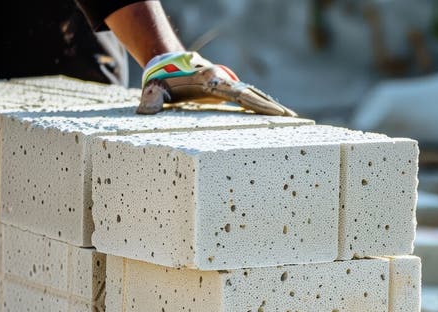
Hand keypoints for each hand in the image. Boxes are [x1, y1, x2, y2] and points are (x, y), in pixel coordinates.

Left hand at [137, 51, 294, 115]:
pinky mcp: (229, 90)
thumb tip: (145, 110)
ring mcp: (228, 84)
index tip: (274, 111)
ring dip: (271, 106)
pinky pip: (249, 98)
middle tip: (293, 119)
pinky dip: (263, 106)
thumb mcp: (155, 89)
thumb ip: (152, 99)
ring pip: (254, 94)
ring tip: (291, 119)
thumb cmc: (162, 80)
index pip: (238, 94)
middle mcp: (224, 80)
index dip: (257, 103)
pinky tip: (275, 116)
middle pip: (252, 94)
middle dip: (272, 107)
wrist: (168, 65)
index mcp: (211, 81)